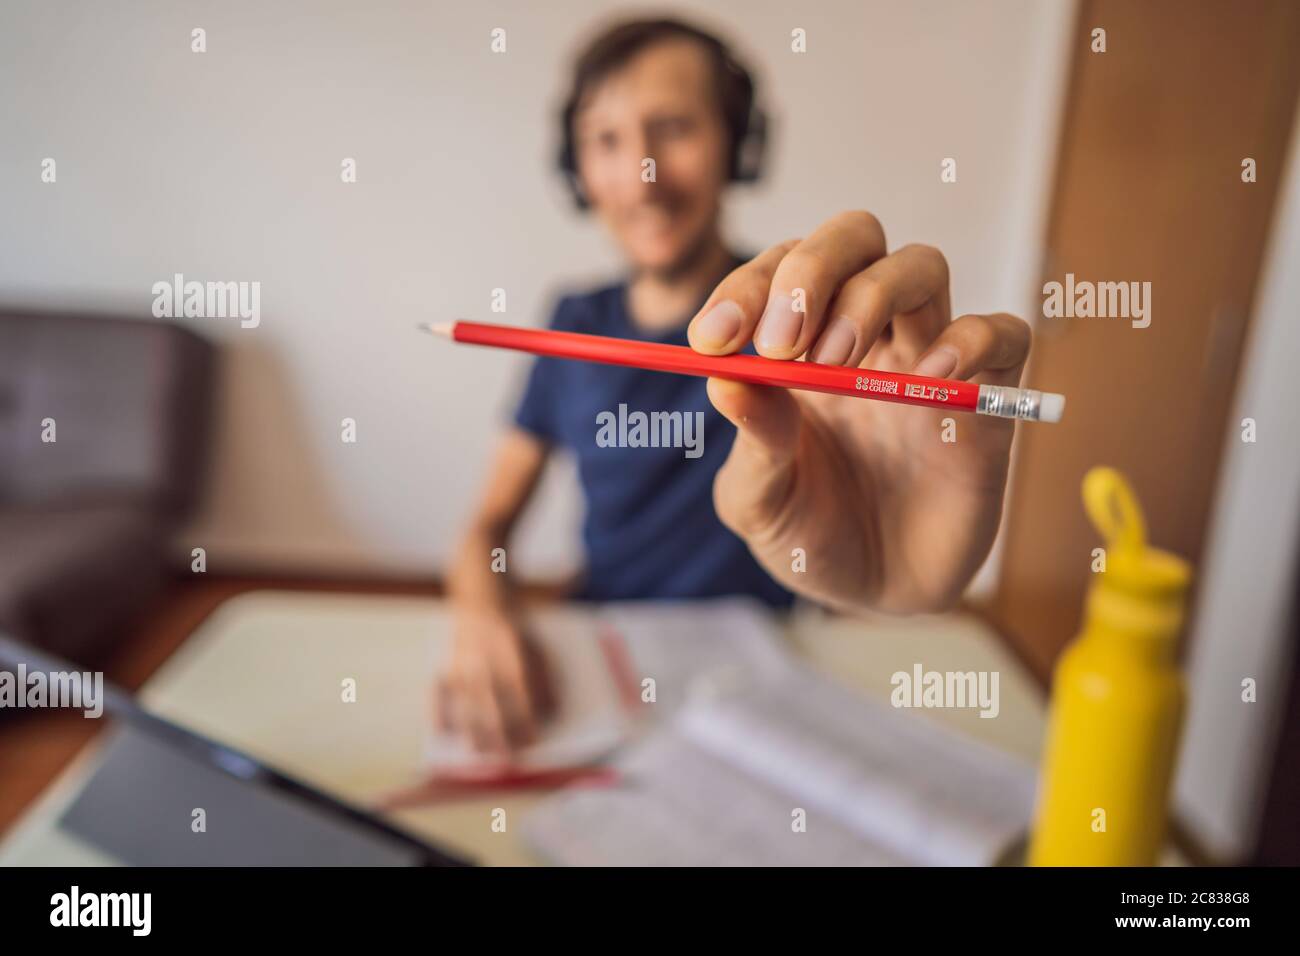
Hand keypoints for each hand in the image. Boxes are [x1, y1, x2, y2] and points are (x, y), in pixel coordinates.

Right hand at [435, 606, 555, 755]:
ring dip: (473, 731)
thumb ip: (546, 679)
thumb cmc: (516, 629)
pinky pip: (437, 692)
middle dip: (502, 735)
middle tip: (508, 759)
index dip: (529, 720)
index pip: (523, 694)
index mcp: (515, 652)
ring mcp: (463, 661)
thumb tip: (553, 713)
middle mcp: (487, 658)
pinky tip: (444, 734)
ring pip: (468, 704)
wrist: (483, 596)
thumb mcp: (538, 646)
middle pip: (494, 704)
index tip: (534, 742)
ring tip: (479, 753)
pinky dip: (438, 713)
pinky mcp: (445, 662)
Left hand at [687, 211, 1031, 613]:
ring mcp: (927, 362)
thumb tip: (724, 378)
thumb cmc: (810, 536)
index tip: (711, 340)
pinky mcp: (985, 402)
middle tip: (780, 342)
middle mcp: (866, 337)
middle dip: (812, 269)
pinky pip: (1003, 336)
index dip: (743, 291)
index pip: (777, 274)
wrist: (874, 598)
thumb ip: (751, 443)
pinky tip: (930, 376)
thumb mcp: (760, 502)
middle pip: (854, 239)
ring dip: (872, 296)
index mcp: (800, 347)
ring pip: (921, 266)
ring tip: (834, 362)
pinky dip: (972, 339)